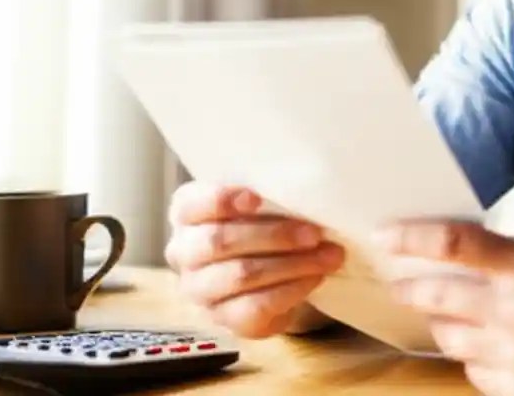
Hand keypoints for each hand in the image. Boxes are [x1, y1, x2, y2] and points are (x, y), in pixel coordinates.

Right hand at [164, 182, 344, 337]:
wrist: (276, 274)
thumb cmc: (267, 225)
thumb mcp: (263, 203)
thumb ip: (270, 194)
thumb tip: (305, 194)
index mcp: (187, 213)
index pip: (192, 205)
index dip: (221, 200)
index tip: (257, 198)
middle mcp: (184, 252)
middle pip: (219, 242)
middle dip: (274, 235)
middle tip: (315, 232)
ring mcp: (200, 290)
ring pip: (241, 275)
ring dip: (292, 264)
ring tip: (329, 255)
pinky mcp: (225, 319)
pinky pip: (256, 307)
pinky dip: (292, 290)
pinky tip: (316, 277)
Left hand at [373, 220, 513, 395]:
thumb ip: (507, 251)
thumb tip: (447, 249)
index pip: (453, 243)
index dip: (411, 238)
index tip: (384, 235)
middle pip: (438, 296)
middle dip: (412, 289)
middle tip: (400, 284)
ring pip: (452, 339)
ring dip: (449, 325)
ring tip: (464, 316)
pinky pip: (477, 374)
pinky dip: (481, 359)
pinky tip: (504, 347)